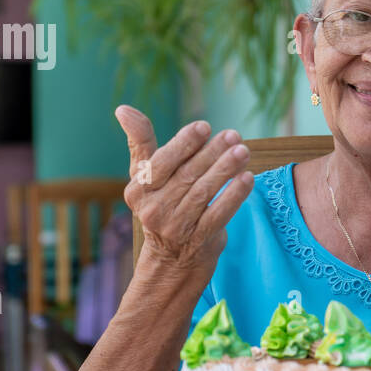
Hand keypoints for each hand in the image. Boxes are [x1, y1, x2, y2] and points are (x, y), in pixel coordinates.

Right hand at [117, 105, 253, 277]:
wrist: (172, 261)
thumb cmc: (162, 206)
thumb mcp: (146, 177)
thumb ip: (140, 143)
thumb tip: (123, 109)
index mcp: (138, 190)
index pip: (161, 162)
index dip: (183, 143)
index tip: (204, 127)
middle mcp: (153, 209)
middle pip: (187, 175)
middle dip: (212, 153)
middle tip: (234, 136)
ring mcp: (175, 227)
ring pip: (204, 192)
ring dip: (226, 170)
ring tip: (243, 152)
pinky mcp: (197, 241)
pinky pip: (219, 214)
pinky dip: (234, 195)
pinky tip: (247, 178)